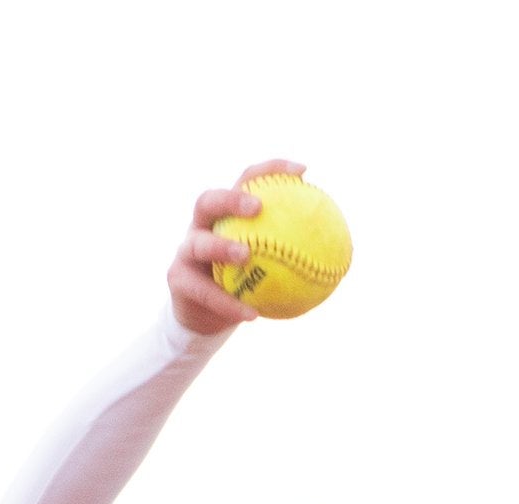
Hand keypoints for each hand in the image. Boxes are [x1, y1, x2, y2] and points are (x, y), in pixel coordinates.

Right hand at [166, 159, 306, 335]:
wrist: (205, 318)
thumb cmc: (241, 287)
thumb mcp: (269, 269)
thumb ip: (292, 256)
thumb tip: (340, 256)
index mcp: (225, 215)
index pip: (246, 181)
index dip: (270, 170)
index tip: (302, 171)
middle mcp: (201, 226)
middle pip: (209, 201)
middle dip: (232, 199)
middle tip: (258, 207)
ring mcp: (186, 251)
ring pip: (199, 243)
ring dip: (222, 247)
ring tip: (245, 255)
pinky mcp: (178, 280)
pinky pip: (205, 292)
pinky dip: (229, 304)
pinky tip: (252, 315)